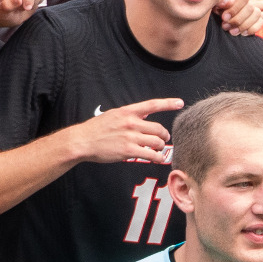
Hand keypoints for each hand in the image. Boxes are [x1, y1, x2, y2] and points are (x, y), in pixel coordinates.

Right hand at [59, 98, 182, 163]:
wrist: (82, 141)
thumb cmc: (96, 130)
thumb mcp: (113, 115)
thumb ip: (130, 115)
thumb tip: (145, 114)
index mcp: (127, 112)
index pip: (151, 105)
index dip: (168, 103)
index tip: (180, 102)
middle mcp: (130, 122)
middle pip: (158, 128)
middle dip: (164, 135)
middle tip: (164, 140)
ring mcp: (130, 137)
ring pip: (157, 142)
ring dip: (161, 147)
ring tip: (158, 150)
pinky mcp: (129, 151)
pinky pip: (151, 154)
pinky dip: (158, 157)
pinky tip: (157, 158)